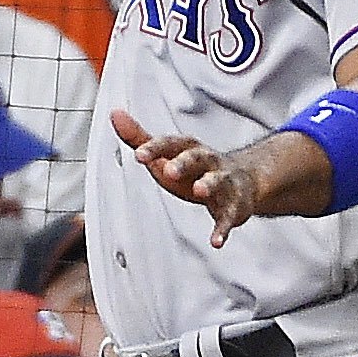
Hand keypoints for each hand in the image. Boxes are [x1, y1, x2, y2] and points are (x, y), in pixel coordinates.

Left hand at [111, 107, 262, 246]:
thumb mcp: (166, 154)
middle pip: (196, 158)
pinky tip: (216, 241)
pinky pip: (229, 217)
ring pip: (218, 181)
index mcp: (188, 149)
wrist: (242, 181)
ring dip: (210, 184)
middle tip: (169, 169)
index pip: (171, 144)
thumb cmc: (194, 169)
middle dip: (184, 163)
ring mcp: (223, 182)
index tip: (138, 154)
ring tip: (200, 191)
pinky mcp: (234, 206)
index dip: (155, 148)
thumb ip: (140, 138)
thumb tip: (115, 115)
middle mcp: (208, 161)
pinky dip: (223, 229)